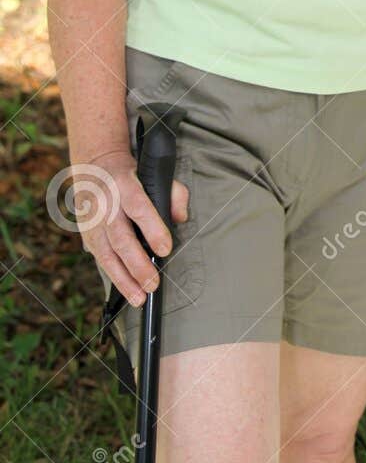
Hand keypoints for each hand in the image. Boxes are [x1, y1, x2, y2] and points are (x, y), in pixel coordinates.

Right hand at [72, 150, 189, 306]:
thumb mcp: (154, 172)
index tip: (165, 249)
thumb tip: (180, 218)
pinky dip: (114, 276)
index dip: (153, 230)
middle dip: (137, 264)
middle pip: (121, 238)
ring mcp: (93, 221)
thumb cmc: (132, 174)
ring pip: (107, 254)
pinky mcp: (87, 234)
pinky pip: (100, 259)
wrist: (95, 166)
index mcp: (125, 184)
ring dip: (123, 279)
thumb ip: (173, 193)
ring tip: (139, 296)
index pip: (140, 208)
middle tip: (153, 283)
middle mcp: (105, 204)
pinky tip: (127, 289)